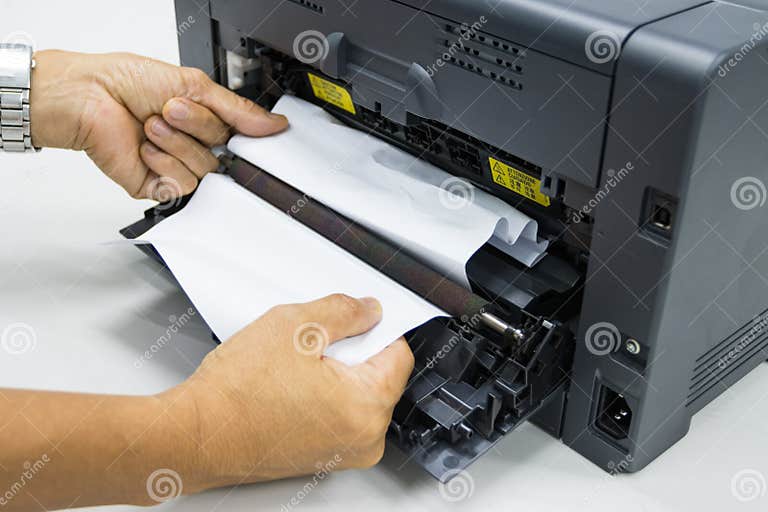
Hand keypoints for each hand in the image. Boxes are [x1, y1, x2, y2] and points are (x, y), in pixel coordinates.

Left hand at [29, 50, 287, 199]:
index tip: (252, 129)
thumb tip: (275, 124)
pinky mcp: (159, 186)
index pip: (243, 136)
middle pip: (224, 151)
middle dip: (199, 126)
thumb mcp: (194, 86)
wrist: (87, 98)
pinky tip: (147, 148)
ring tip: (153, 125)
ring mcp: (176, 166)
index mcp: (204, 119)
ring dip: (178, 143)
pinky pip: (184, 184)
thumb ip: (238, 110)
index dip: (247, 134)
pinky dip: (166, 162)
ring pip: (206, 168)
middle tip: (173, 110)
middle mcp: (193, 144)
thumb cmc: (126, 82)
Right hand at [170, 294, 414, 488]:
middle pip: (380, 374)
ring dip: (336, 373)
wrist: (195, 436)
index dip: (376, 328)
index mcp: (366, 408)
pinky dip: (324, 395)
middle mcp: (363, 439)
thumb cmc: (235, 395)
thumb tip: (369, 311)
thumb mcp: (295, 326)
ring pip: (358, 394)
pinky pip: (339, 414)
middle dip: (353, 351)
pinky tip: (291, 386)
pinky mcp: (323, 458)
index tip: (356, 319)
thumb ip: (344, 311)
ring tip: (296, 366)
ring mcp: (343, 453)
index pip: (399, 353)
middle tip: (313, 343)